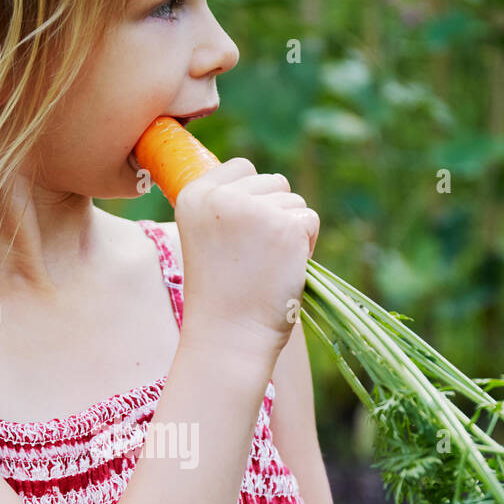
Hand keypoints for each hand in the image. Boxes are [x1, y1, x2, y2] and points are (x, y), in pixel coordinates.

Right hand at [175, 157, 318, 364]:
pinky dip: (305, 246)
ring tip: (265, 266)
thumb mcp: (208, 237)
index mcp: (193, 195)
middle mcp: (220, 196)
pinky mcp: (286, 227)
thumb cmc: (222, 292)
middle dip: (274, 215)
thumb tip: (263, 179)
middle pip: (273, 181)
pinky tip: (282, 270)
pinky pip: (310, 220)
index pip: (242, 167)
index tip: (238, 239)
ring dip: (290, 231)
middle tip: (253, 258)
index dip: (252, 200)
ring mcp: (254, 210)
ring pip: (295, 201)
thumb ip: (227, 204)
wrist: (229, 336)